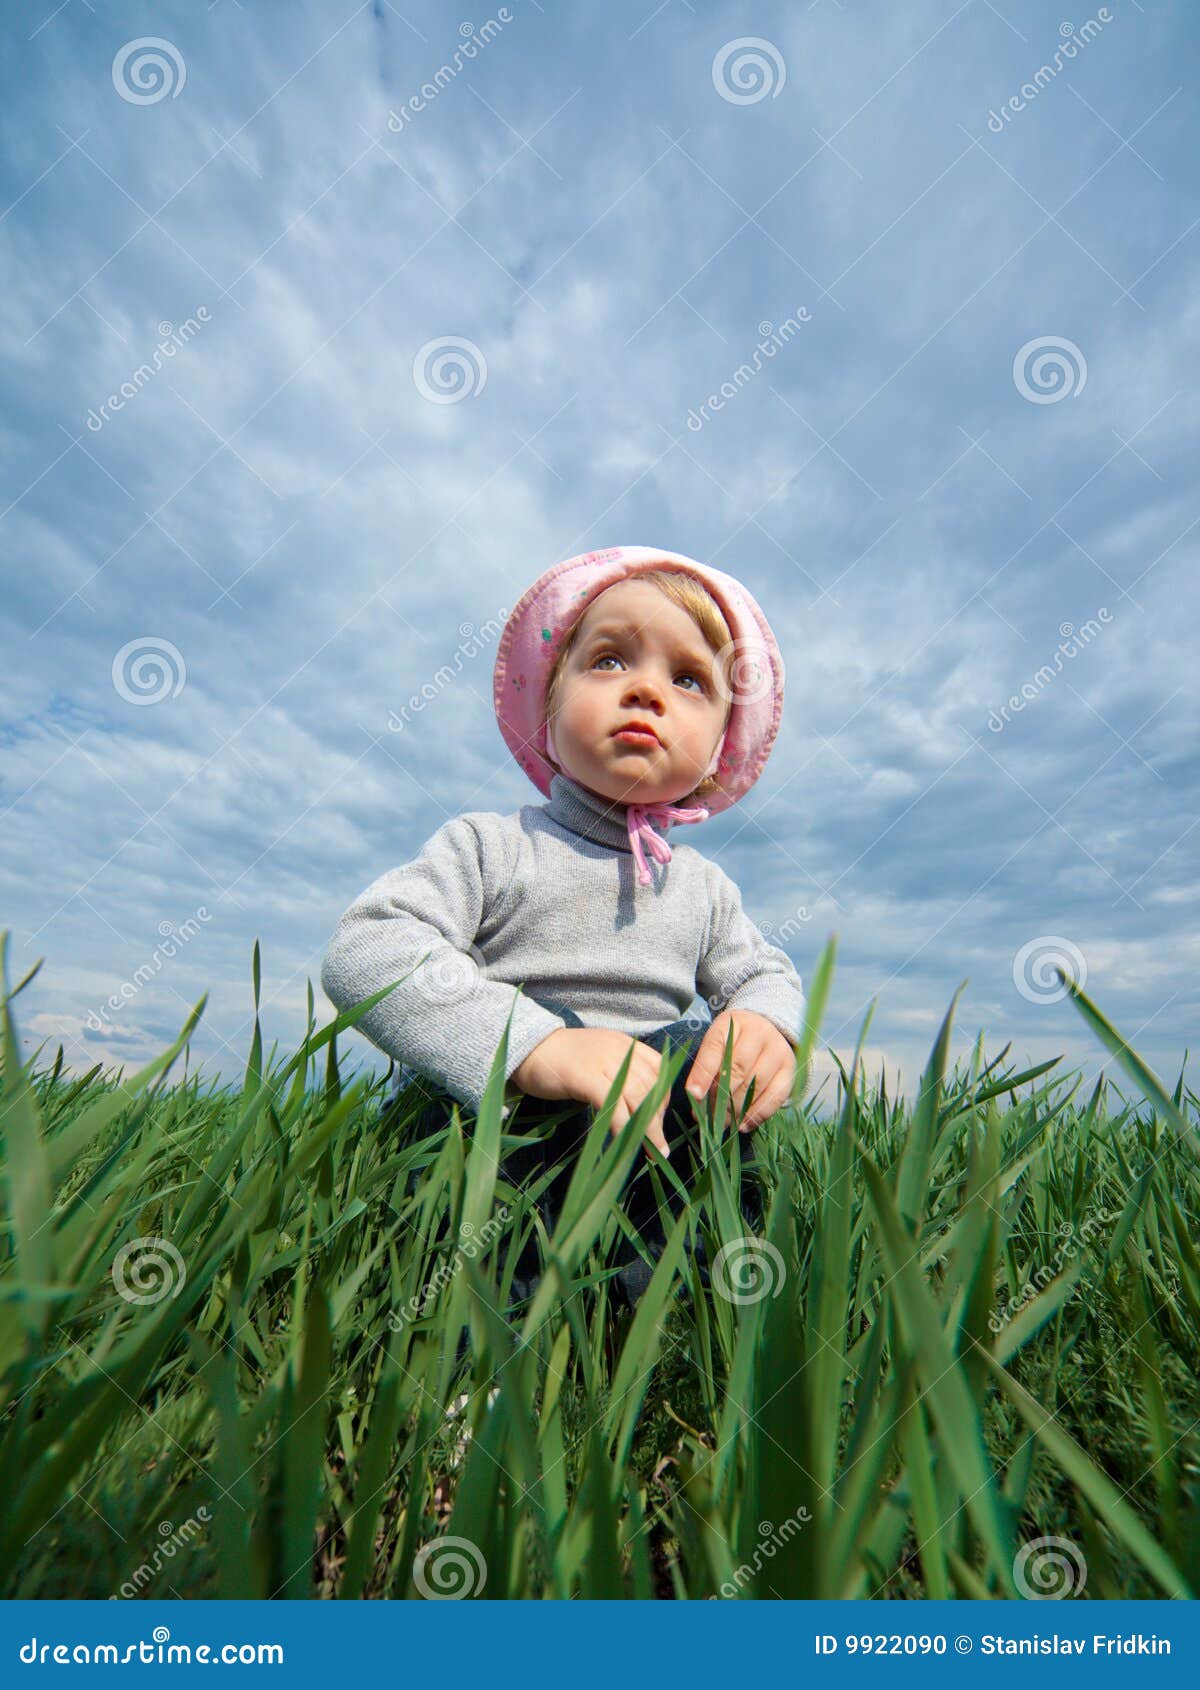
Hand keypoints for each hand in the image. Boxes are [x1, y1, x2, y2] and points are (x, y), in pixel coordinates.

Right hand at [510, 1027, 671, 1158]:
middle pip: (652, 1087)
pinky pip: (614, 1106)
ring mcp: (603, 1062)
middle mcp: (620, 1050)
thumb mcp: (598, 1060)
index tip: (659, 1120)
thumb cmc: (561, 1060)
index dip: (664, 1097)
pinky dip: (623, 1127)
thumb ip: (619, 1074)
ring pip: (638, 1098)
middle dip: (658, 1119)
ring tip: (650, 1151)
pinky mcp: (586, 1077)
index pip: (659, 1069)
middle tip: (658, 1145)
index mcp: (625, 1044)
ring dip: (647, 1128)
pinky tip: (623, 1143)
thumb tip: (639, 1107)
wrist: (528, 1048)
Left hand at [685, 1009, 796, 1132]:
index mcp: (733, 1022)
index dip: (703, 1073)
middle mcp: (759, 1032)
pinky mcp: (790, 1070)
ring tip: (723, 1123)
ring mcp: (778, 1050)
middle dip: (720, 1096)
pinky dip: (758, 1114)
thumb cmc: (733, 1041)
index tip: (693, 1095)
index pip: (715, 1048)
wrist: (765, 1030)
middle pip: (737, 1068)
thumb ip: (706, 1066)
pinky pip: (776, 1097)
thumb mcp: (717, 1043)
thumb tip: (697, 1099)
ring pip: (756, 1084)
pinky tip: (743, 1125)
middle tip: (708, 1116)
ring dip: (737, 1108)